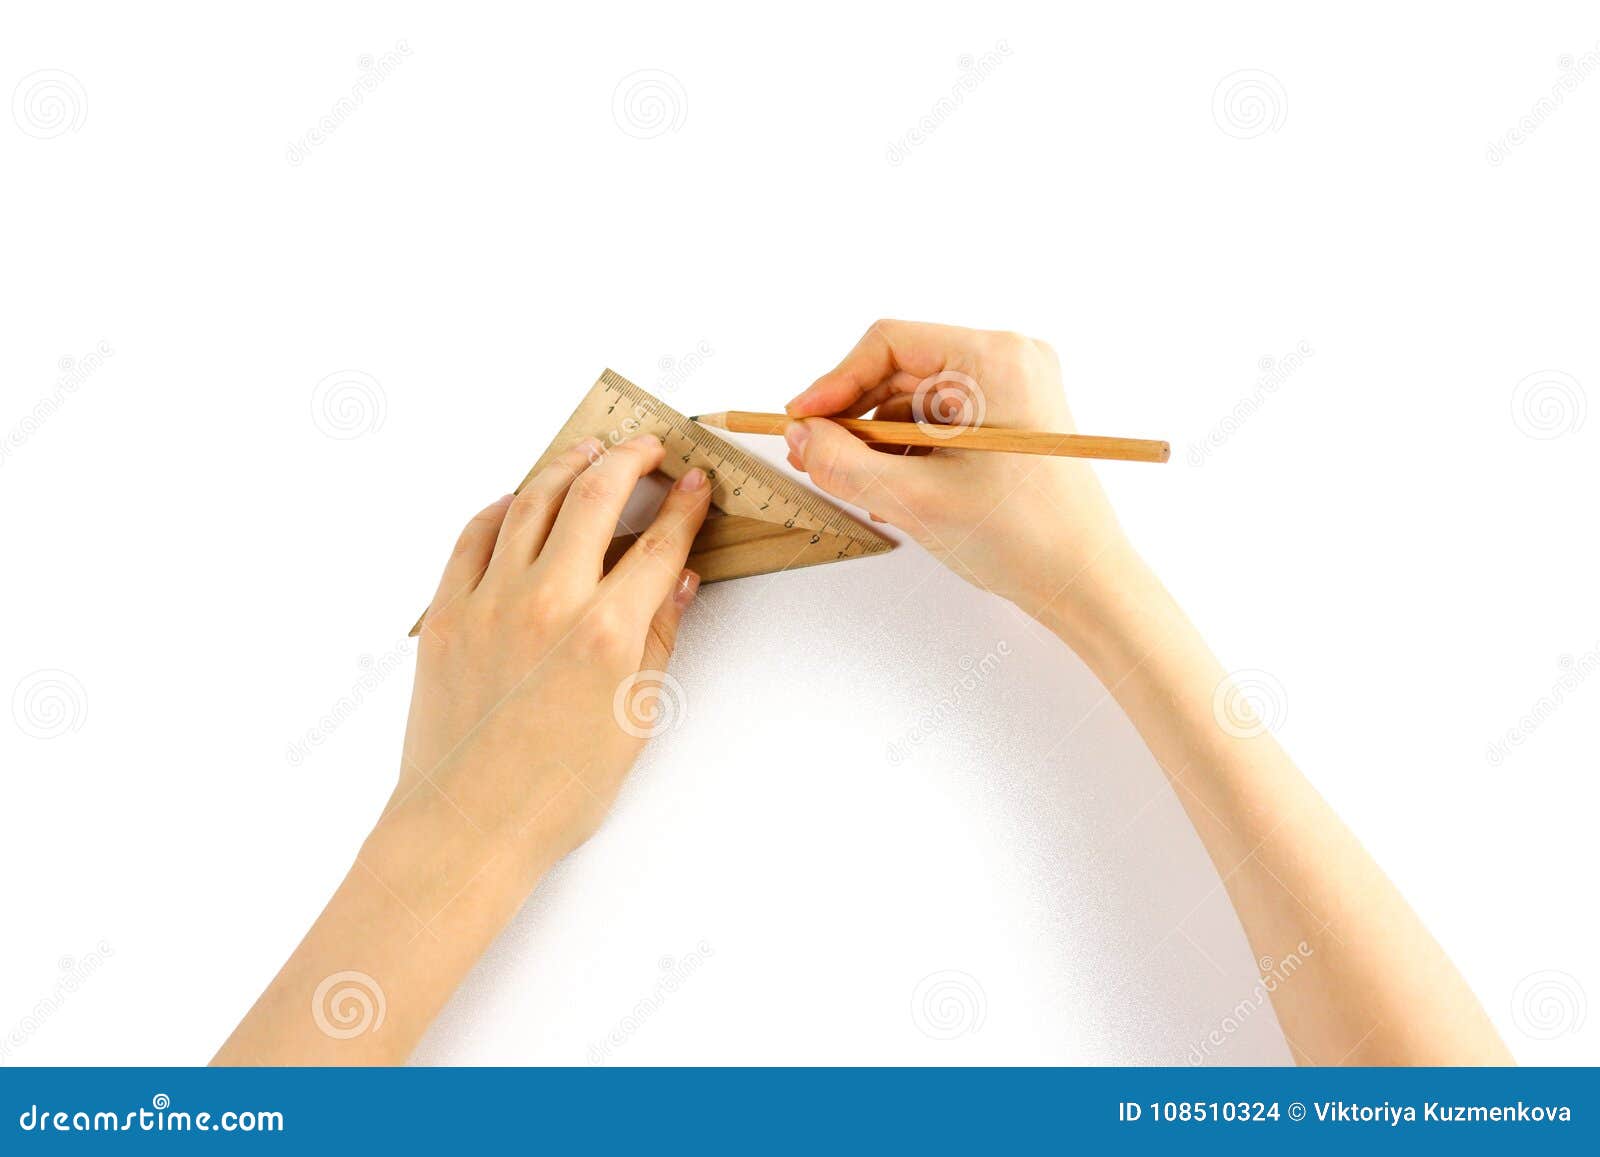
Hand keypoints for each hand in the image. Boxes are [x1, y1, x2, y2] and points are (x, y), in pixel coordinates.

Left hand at [398, 433, 708, 865]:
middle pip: (595, 498)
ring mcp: (490, 602)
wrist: (468, 826)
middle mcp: (548, 603)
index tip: (695, 484)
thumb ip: (660, 638)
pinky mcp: (446, 612)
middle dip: (629, 459)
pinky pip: (474, 536)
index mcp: (606, 635)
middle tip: (648, 446)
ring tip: (590, 451)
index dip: (684, 507)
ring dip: (567, 466)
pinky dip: (502, 506)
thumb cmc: (555, 790)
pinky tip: (521, 499)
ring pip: (532, 501)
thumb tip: (678, 579)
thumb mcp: (635, 719)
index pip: (658, 546)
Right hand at [784, 320, 1136, 632]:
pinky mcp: (1014, 419)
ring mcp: (1016, 389)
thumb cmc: (1024, 539)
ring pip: (917, 401)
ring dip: (881, 443)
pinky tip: (898, 492)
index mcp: (995, 359)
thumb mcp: (915, 500)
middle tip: (816, 458)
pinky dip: (911, 452)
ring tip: (866, 490)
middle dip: (856, 420)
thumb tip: (800, 437)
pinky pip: (943, 421)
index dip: (834, 382)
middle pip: (902, 371)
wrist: (1085, 584)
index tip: (801, 421)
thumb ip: (844, 463)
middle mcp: (1010, 360)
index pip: (889, 343)